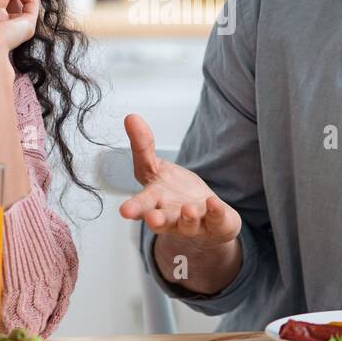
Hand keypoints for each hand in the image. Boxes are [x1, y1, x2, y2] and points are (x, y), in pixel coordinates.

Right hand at [117, 114, 241, 246]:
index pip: (142, 204)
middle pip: (162, 220)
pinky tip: (213, 203)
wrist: (202, 216)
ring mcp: (193, 223)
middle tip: (152, 219)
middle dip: (156, 220)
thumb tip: (130, 117)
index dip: (134, 208)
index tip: (125, 211)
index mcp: (154, 203)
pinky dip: (216, 212)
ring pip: (188, 224)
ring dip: (187, 218)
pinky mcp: (215, 223)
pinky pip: (216, 219)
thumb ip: (142, 146)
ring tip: (187, 210)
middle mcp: (171, 217)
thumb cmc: (174, 192)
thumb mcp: (155, 167)